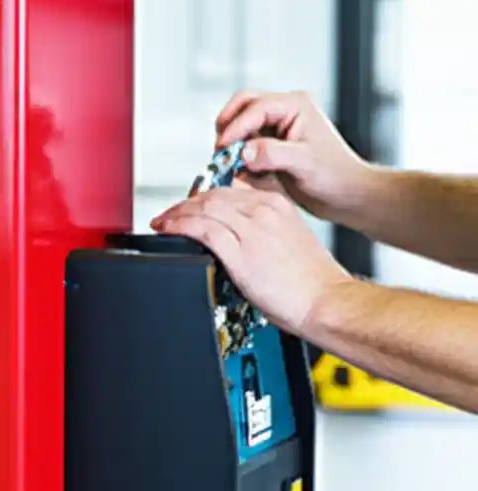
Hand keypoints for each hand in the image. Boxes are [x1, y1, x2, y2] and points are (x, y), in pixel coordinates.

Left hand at [151, 184, 354, 335]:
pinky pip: (201, 229)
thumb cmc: (312, 280)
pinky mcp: (241, 251)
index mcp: (277, 205)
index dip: (203, 196)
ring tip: (162, 222)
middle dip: (184, 203)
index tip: (189, 206)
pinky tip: (168, 229)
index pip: (229, 189)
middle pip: (212, 195)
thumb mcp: (288, 240)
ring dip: (176, 213)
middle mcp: (263, 211)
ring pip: (203, 208)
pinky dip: (180, 226)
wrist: (327, 301)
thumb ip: (263, 230)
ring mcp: (252, 229)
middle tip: (168, 214)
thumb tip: (237, 234)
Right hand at [216, 90, 374, 220]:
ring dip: (232, 144)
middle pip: (242, 106)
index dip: (235, 126)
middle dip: (228, 128)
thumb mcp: (304, 163)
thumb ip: (272, 154)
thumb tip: (242, 152)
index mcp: (296, 106)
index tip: (222, 148)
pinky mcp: (271, 145)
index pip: (254, 106)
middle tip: (220, 152)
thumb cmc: (335, 176)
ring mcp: (276, 127)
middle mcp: (284, 111)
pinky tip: (246, 173)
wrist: (347, 195)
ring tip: (232, 165)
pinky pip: (244, 144)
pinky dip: (239, 157)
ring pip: (240, 125)